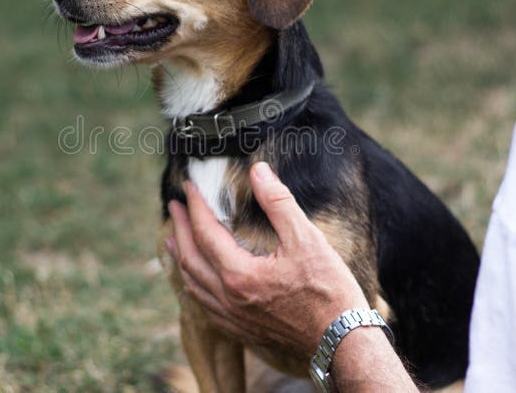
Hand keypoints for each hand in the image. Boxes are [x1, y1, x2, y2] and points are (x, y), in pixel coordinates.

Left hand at [165, 161, 369, 356]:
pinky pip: (204, 306)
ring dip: (181, 257)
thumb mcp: (307, 239)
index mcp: (239, 274)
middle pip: (189, 258)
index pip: (205, 232)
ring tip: (173, 240)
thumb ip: (278, 202)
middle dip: (179, 228)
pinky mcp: (241, 330)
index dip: (195, 206)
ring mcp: (232, 318)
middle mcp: (228, 298)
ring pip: (193, 285)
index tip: (188, 187)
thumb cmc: (328, 292)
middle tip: (175, 206)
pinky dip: (194, 285)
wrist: (342, 344)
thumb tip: (258, 171)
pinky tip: (197, 279)